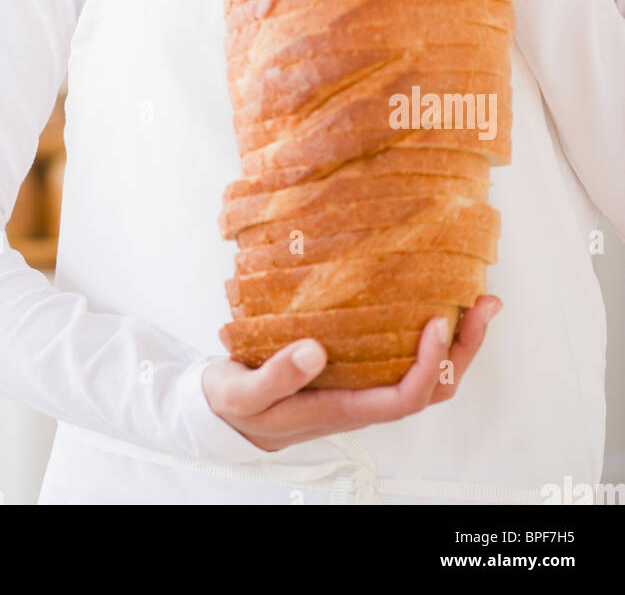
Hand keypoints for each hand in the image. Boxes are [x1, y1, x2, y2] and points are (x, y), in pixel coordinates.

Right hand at [203, 296, 501, 452]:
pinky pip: (404, 355)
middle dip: (464, 349)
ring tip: (475, 299)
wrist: (229, 414)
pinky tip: (428, 299)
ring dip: (457, 341)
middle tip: (484, 304)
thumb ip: (278, 376)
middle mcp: (365, 399)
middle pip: (433, 387)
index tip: (436, 322)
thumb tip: (314, 351)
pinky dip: (426, 331)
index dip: (430, 364)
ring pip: (426, 373)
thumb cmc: (238, 406)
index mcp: (346, 409)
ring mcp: (364, 384)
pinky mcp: (357, 367)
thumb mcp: (247, 393)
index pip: (407, 397)